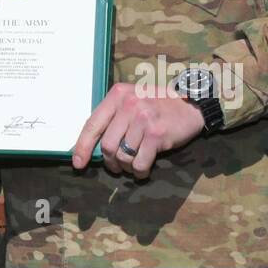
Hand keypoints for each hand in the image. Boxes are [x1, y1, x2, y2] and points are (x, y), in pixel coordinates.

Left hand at [71, 82, 204, 178]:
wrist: (190, 105)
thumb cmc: (156, 105)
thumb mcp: (132, 100)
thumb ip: (113, 116)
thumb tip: (92, 145)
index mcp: (117, 95)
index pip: (92, 124)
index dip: (82, 146)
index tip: (78, 163)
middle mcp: (128, 105)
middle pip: (107, 145)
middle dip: (110, 162)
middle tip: (117, 166)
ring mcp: (143, 119)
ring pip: (123, 156)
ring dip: (126, 167)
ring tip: (133, 164)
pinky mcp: (156, 134)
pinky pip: (139, 163)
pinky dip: (139, 171)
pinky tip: (143, 169)